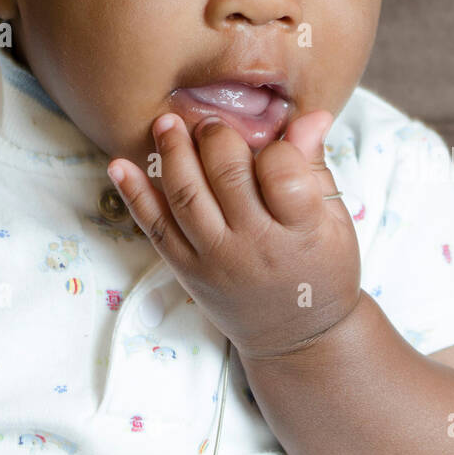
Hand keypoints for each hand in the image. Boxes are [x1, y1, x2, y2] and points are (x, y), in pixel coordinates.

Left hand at [107, 109, 360, 359]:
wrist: (298, 340)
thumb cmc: (322, 270)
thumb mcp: (335, 222)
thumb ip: (314, 167)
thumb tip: (310, 115)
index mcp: (302, 231)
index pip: (282, 172)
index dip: (275, 146)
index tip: (273, 141)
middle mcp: (255, 245)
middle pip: (226, 176)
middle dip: (215, 137)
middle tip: (212, 123)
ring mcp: (217, 260)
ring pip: (186, 195)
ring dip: (171, 152)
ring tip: (167, 123)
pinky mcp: (188, 271)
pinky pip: (155, 229)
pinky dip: (134, 195)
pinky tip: (118, 165)